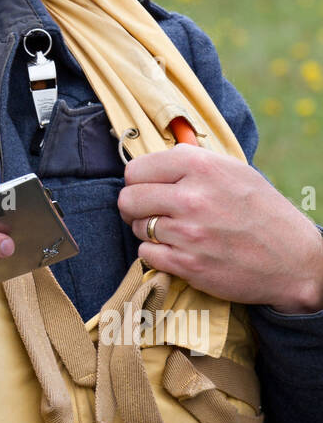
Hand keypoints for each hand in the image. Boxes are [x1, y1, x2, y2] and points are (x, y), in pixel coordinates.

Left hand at [117, 144, 322, 314]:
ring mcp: (188, 233)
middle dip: (135, 206)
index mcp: (201, 166)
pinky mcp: (188, 264)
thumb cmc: (264, 213)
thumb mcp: (234, 171)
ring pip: (137, 227)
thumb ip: (194, 161)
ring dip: (148, 231)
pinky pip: (146, 253)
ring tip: (174, 231)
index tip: (147, 188)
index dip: (138, 180)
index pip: (136, 168)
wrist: (294, 260)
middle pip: (128, 198)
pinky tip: (178, 250)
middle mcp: (192, 197)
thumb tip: (157, 157)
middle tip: (150, 211)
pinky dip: (157, 253)